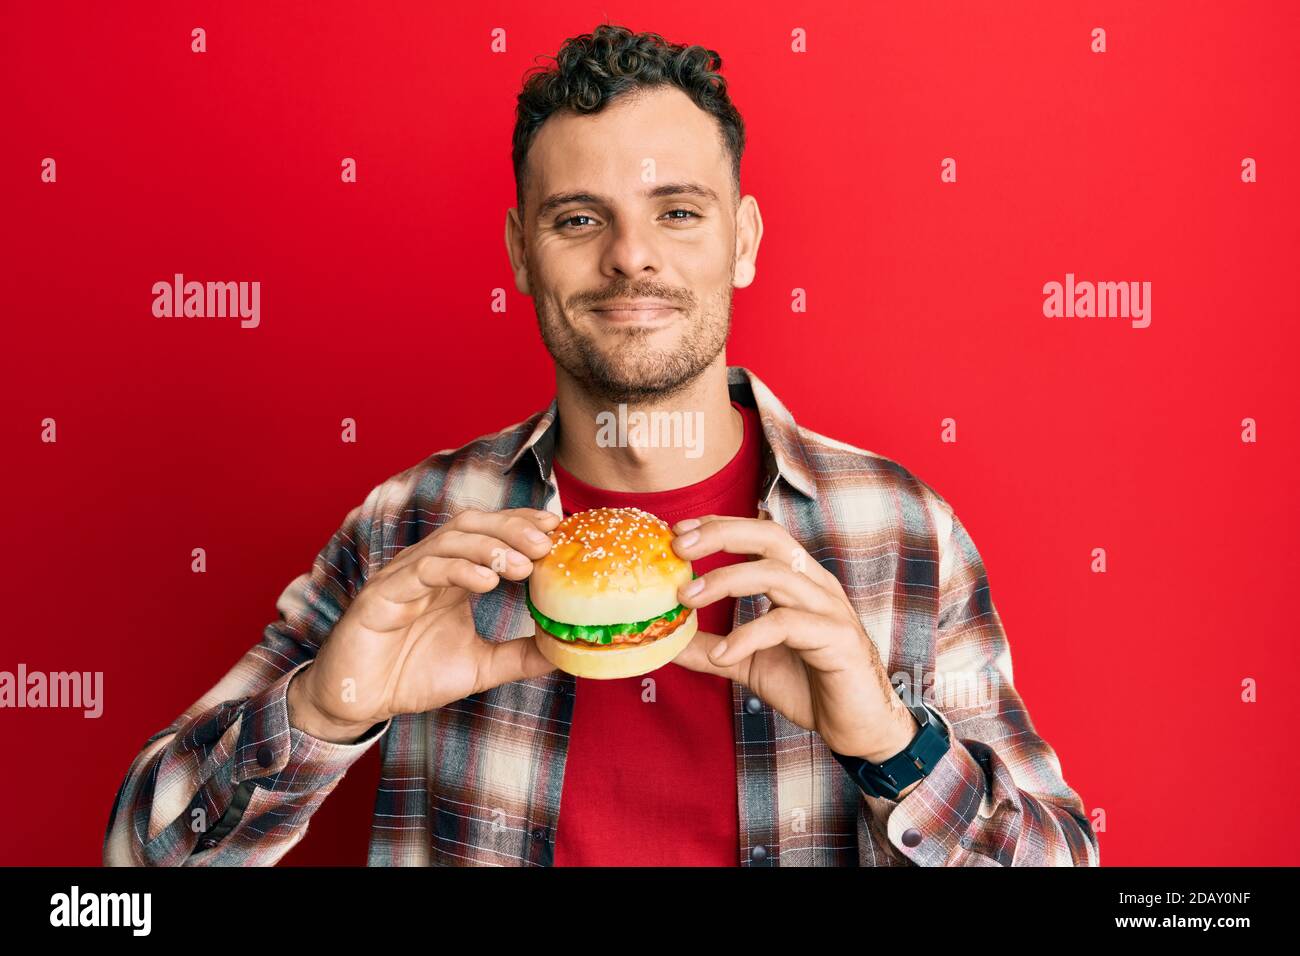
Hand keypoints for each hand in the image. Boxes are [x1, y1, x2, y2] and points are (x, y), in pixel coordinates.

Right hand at [288, 507, 559, 741]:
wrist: (358, 702)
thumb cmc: (412, 676)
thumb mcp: (480, 667)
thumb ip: (520, 656)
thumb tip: (565, 651)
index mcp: (452, 576)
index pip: (490, 534)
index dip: (522, 525)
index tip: (558, 530)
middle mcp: (429, 567)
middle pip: (473, 526)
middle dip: (512, 528)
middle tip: (547, 544)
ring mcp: (404, 576)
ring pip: (449, 541)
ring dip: (490, 547)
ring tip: (523, 565)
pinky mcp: (382, 595)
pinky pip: (422, 570)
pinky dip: (456, 569)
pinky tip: (486, 580)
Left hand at [668, 515, 919, 762]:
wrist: (859, 729)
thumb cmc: (812, 687)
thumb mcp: (749, 664)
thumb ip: (711, 649)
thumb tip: (666, 643)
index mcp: (800, 581)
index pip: (760, 534)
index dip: (720, 526)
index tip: (679, 532)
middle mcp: (817, 585)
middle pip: (770, 537)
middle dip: (722, 534)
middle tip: (679, 547)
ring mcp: (830, 609)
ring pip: (777, 574)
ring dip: (726, 580)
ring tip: (687, 599)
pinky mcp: (838, 639)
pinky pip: (786, 624)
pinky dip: (748, 635)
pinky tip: (722, 655)